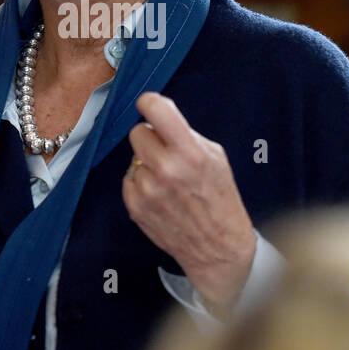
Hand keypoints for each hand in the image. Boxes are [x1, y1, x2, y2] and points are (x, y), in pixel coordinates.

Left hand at [122, 92, 256, 310]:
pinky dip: (141, 184)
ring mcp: (147, 189)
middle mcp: (166, 169)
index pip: (156, 110)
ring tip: (168, 181)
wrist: (217, 247)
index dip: (149, 102)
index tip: (148, 104)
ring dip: (146, 164)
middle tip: (166, 152)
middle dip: (151, 138)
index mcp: (190, 153)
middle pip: (138, 132)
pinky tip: (160, 195)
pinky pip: (128, 179)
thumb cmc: (220, 199)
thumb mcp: (215, 157)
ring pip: (133, 157)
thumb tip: (159, 117)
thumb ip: (186, 136)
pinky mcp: (135, 205)